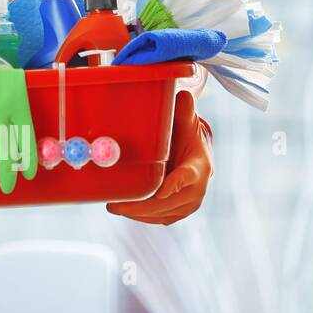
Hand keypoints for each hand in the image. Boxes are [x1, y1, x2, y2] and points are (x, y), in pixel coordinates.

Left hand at [107, 90, 212, 223]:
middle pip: (170, 202)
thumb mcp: (187, 123)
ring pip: (163, 214)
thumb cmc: (187, 138)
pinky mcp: (179, 211)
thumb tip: (183, 94)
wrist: (196, 157)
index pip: (188, 177)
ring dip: (139, 214)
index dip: (175, 185)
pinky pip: (160, 218)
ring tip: (114, 207)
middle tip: (117, 204)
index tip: (160, 191)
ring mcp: (188, 204)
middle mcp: (197, 190)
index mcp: (199, 167)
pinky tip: (123, 211)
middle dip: (143, 205)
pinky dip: (142, 217)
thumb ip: (184, 112)